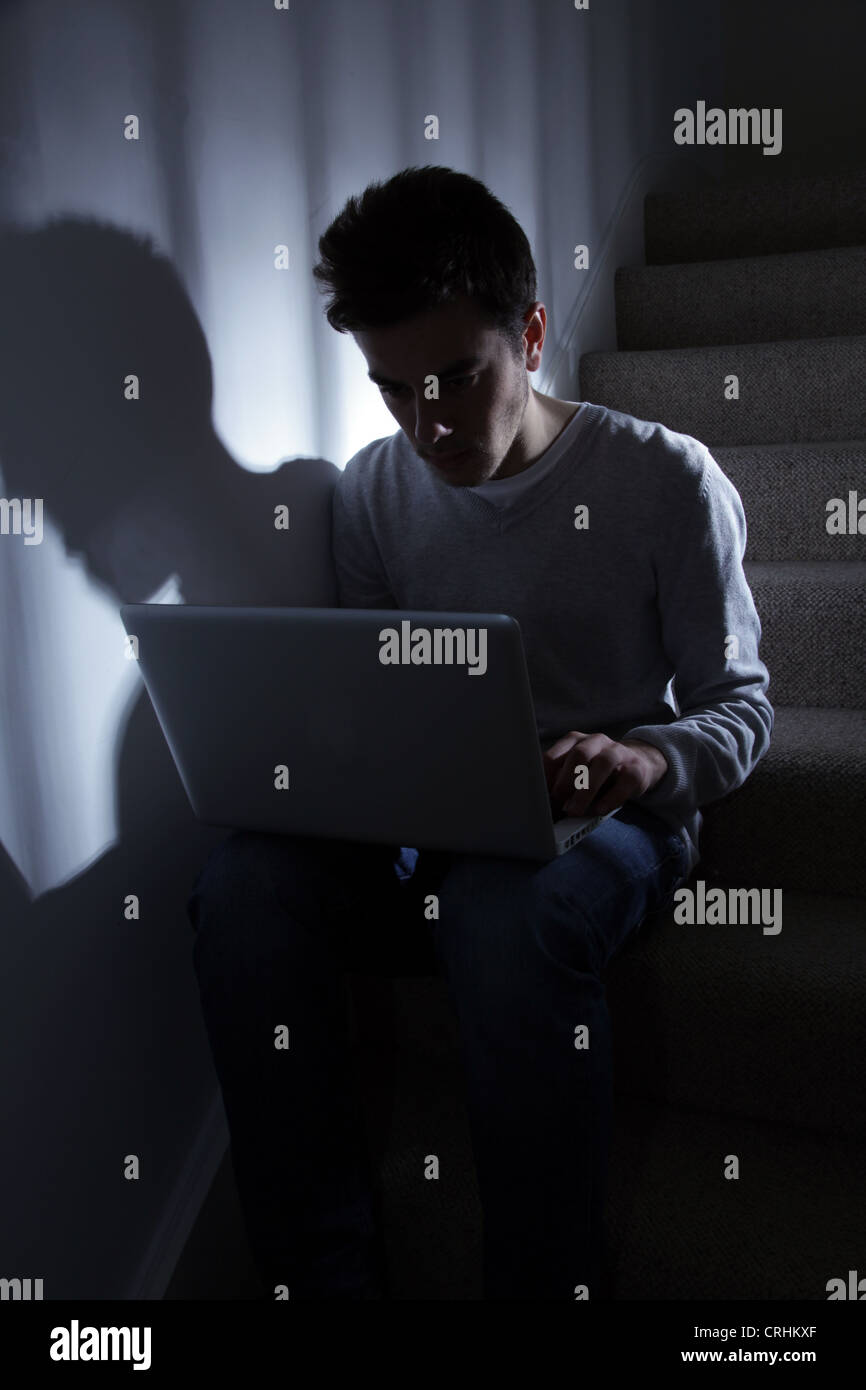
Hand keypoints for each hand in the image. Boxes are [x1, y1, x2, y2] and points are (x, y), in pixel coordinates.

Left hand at [542, 730, 668, 816]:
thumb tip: (543, 809)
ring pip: (603, 764)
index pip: (553, 756)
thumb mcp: (576, 775)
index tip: (539, 797)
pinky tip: (599, 810)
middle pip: (579, 755)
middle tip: (557, 802)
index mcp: (574, 741)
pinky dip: (610, 798)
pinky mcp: (636, 768)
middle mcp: (595, 741)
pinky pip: (624, 781)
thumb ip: (561, 785)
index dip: (545, 779)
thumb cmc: (595, 775)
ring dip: (586, 790)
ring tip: (575, 811)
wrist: (635, 766)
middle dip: (565, 781)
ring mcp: (618, 752)